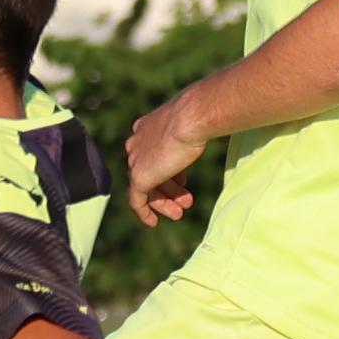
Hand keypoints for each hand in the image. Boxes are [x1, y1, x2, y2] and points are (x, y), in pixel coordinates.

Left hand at [123, 102, 203, 224]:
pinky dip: (144, 212)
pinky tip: (153, 222)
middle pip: (150, 171)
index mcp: (146, 127)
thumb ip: (189, 131)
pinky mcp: (138, 176)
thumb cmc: (199, 116)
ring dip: (164, 201)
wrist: (192, 117)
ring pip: (146, 186)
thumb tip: (203, 133)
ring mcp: (136, 160)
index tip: (183, 182)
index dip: (169, 171)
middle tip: (186, 202)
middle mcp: (137, 142)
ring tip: (181, 212)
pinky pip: (136, 200)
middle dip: (168, 189)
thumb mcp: (192, 123)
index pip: (153, 155)